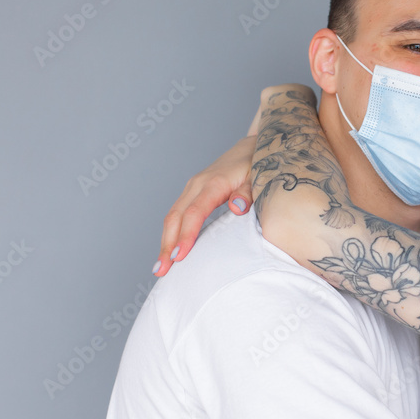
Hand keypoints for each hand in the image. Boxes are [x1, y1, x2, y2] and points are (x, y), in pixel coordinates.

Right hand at [154, 135, 256, 276]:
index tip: (180, 257)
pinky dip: (171, 233)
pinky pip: (178, 214)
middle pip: (175, 216)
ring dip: (165, 241)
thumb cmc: (256, 165)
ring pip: (172, 216)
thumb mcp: (258, 177)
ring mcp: (192, 187)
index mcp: (214, 183)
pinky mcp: (193, 192)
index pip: (194, 213)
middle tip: (162, 270)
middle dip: (167, 244)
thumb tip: (237, 208)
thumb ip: (248, 193)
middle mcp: (197, 184)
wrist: (251, 147)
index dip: (186, 235)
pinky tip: (171, 250)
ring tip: (162, 267)